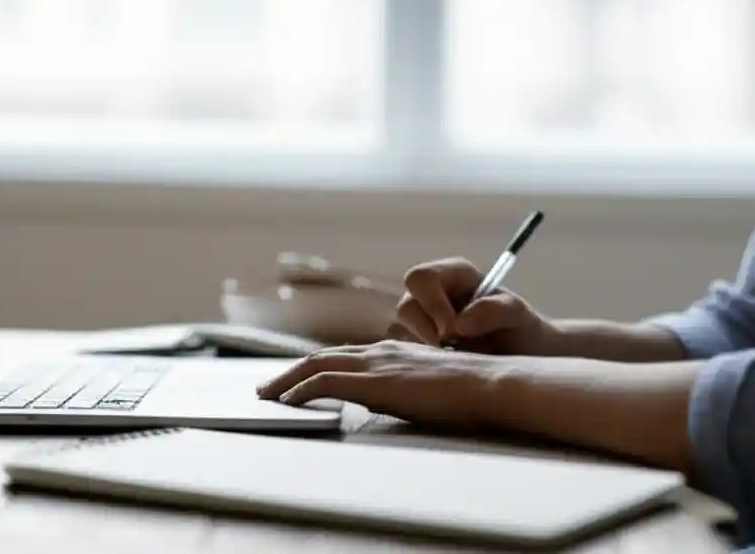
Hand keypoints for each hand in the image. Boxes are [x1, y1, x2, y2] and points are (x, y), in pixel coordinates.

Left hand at [256, 340, 504, 426]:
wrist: (487, 384)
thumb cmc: (467, 391)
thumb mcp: (427, 384)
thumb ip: (401, 386)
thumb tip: (383, 397)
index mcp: (390, 353)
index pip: (341, 356)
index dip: (314, 367)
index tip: (295, 380)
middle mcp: (378, 352)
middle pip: (321, 357)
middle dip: (290, 373)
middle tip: (267, 387)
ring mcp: (374, 364)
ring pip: (316, 365)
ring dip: (286, 381)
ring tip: (267, 396)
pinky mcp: (373, 381)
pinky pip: (325, 383)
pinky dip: (301, 391)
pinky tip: (289, 402)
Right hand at [390, 257, 561, 355]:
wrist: (526, 358)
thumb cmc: (522, 329)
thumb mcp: (518, 315)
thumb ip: (494, 310)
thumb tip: (458, 325)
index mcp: (452, 275)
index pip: (422, 277)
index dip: (431, 303)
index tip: (451, 332)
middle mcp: (432, 294)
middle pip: (406, 305)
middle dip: (426, 331)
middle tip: (453, 349)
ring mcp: (424, 321)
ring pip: (402, 331)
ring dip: (427, 349)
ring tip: (459, 358)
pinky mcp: (420, 345)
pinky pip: (407, 353)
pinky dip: (424, 363)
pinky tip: (450, 367)